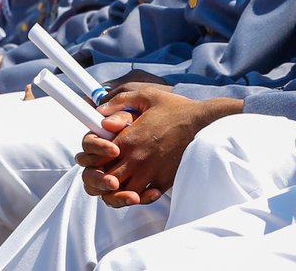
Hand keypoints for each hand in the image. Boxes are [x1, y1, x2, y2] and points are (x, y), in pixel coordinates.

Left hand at [76, 88, 242, 207]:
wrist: (204, 125)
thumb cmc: (177, 109)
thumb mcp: (148, 96)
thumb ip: (121, 101)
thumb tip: (100, 110)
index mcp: (128, 139)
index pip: (97, 160)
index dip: (91, 162)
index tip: (96, 158)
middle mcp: (136, 160)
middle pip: (106, 181)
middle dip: (101, 180)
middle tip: (105, 174)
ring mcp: (149, 173)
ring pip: (122, 194)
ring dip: (117, 191)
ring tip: (120, 183)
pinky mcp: (162, 182)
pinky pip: (142, 197)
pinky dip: (137, 196)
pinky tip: (139, 188)